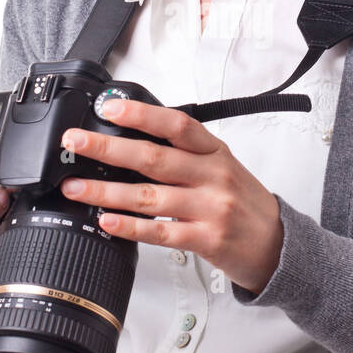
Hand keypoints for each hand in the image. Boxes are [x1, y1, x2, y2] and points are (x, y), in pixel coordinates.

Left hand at [60, 98, 283, 295]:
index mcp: (215, 152)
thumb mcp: (223, 167)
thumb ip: (186, 153)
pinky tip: (106, 221)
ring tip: (75, 187)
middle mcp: (213, 176)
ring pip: (150, 196)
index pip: (177, 125)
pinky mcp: (206, 239)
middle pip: (154, 157)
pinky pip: (160, 232)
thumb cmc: (243, 204)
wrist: (278, 245)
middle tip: (75, 141)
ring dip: (106, 190)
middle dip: (108, 147)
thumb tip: (133, 138)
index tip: (109, 107)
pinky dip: (130, 226)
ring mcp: (210, 208)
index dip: (142, 114)